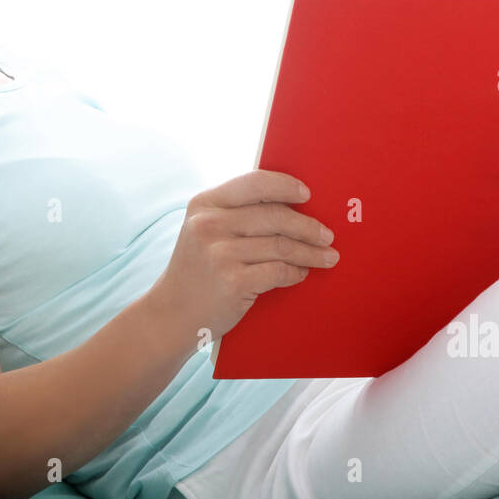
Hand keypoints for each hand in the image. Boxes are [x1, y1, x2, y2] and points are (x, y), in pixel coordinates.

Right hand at [148, 169, 337, 346]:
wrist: (171, 314)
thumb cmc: (196, 271)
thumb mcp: (203, 231)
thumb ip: (236, 214)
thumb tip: (291, 204)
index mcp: (204, 204)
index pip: (254, 183)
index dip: (285, 186)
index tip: (307, 195)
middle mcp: (209, 225)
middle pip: (275, 216)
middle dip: (308, 227)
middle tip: (328, 235)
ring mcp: (220, 254)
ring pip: (282, 246)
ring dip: (310, 253)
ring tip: (327, 257)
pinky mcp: (233, 282)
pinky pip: (279, 272)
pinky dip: (295, 273)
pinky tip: (301, 274)